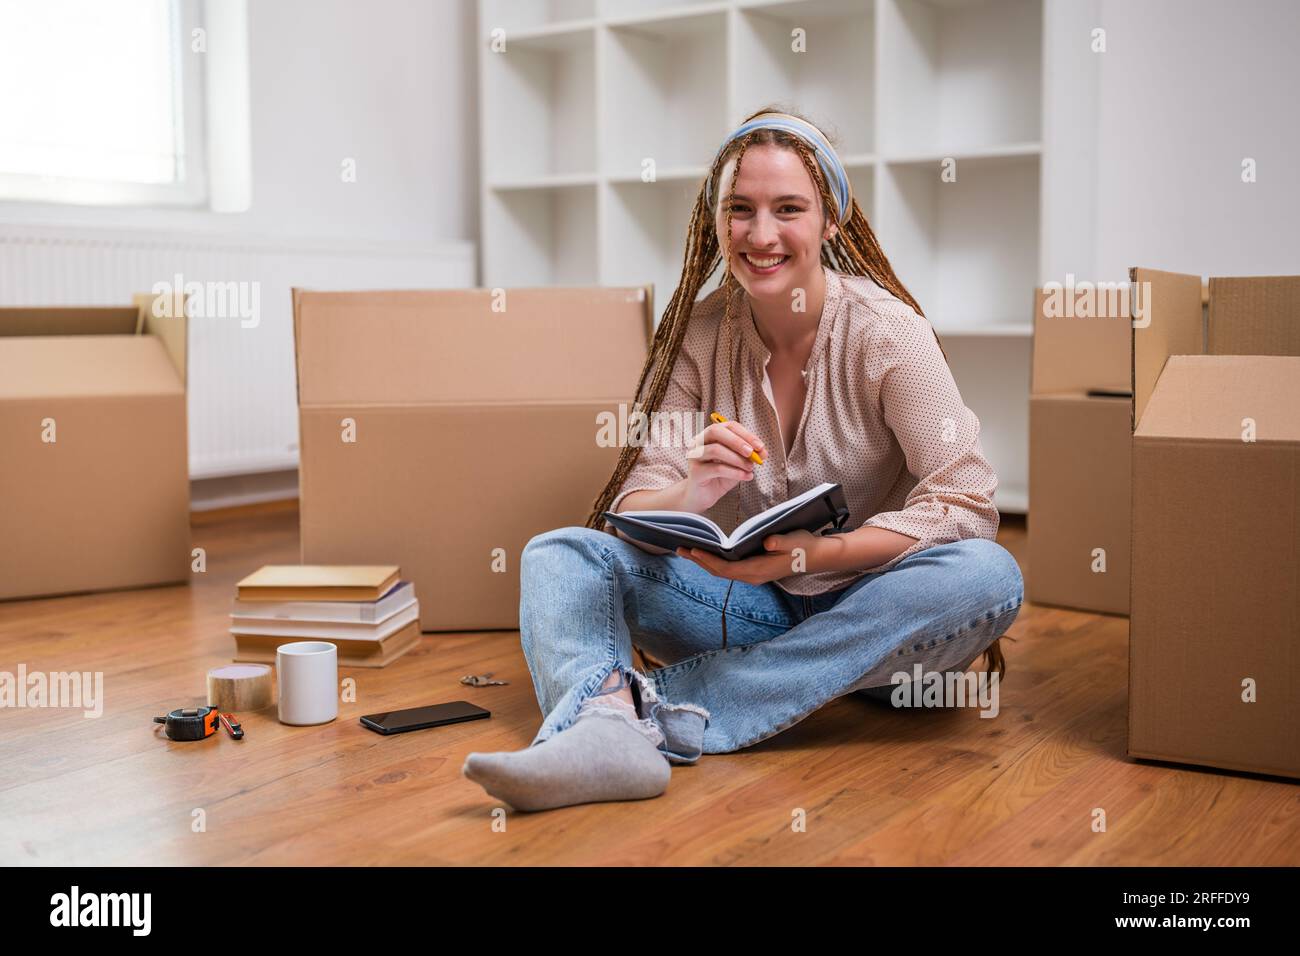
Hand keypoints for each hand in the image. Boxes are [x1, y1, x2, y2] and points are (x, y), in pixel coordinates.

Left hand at [675, 530, 822, 584]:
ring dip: (704, 561)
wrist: (816, 556)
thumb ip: (780, 540)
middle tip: (679, 548)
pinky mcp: (754, 571)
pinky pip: (728, 569)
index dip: (707, 560)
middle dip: (698, 560)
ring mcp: (752, 575)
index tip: (692, 549)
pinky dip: (714, 561)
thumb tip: (766, 542)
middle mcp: (752, 576)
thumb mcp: (794, 540)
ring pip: (722, 571)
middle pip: (718, 571)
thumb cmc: (803, 546)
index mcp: (758, 570)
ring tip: (686, 549)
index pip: (725, 568)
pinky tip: (706, 552)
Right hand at [678, 418, 766, 513]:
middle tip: (751, 453)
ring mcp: (695, 456)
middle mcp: (699, 442)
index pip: (728, 426)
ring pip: (715, 450)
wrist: (703, 496)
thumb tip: (762, 452)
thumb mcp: (737, 464)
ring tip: (750, 468)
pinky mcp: (695, 472)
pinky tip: (746, 476)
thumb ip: (748, 456)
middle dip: (737, 441)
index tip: (759, 446)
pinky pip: (716, 469)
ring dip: (737, 459)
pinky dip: (734, 472)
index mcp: (711, 435)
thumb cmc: (719, 477)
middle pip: (715, 431)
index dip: (746, 434)